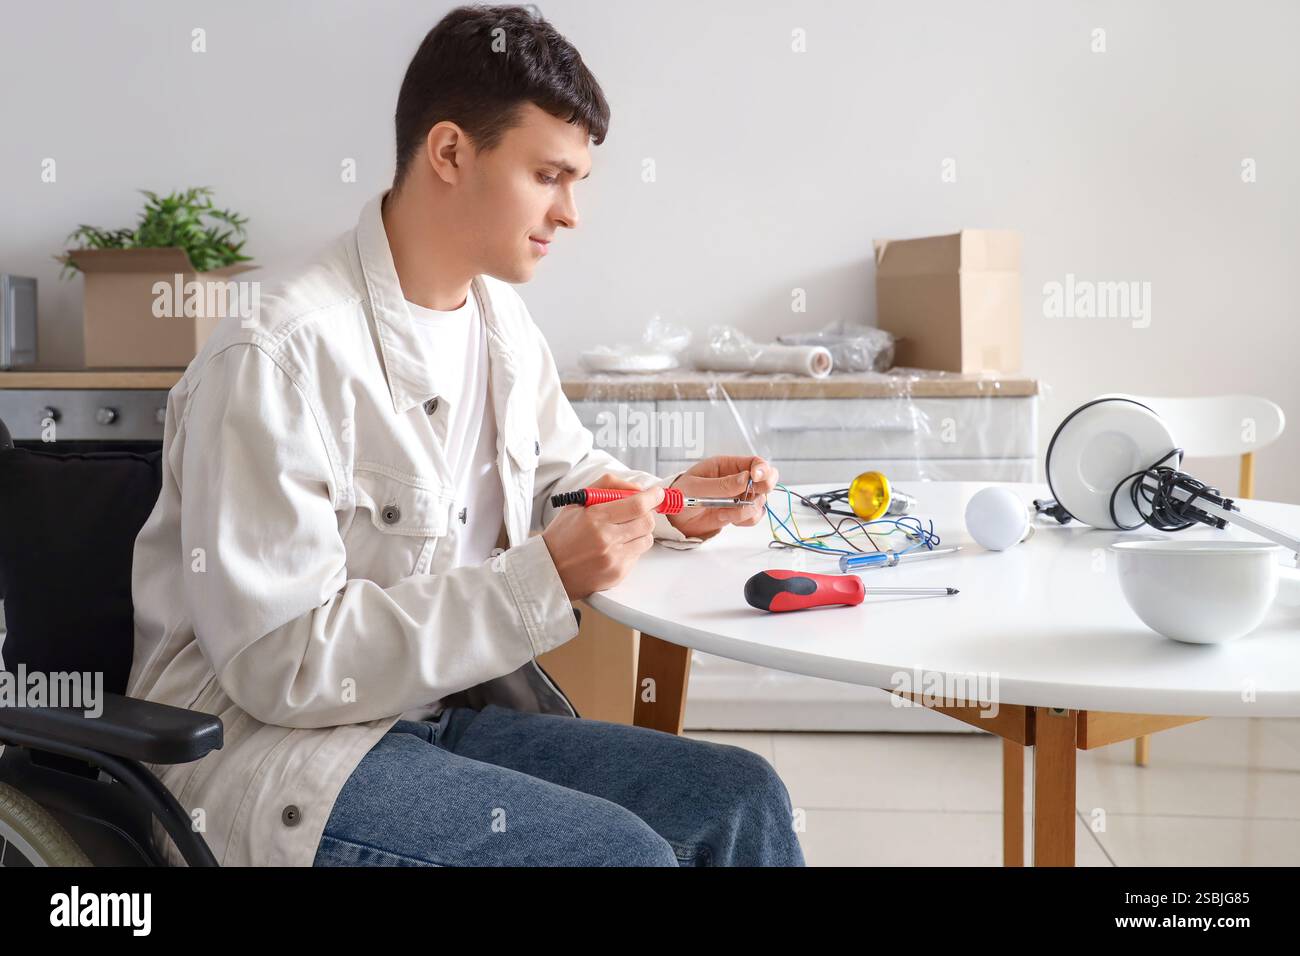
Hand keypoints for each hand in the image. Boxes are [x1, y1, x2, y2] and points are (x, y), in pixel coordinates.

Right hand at [541, 473, 663, 600]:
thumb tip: (638, 488)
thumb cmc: (563, 534)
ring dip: (640, 532)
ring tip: (622, 532)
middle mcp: (606, 538)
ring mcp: (613, 558)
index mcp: (595, 517)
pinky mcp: (618, 574)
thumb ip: (607, 487)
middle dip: (647, 514)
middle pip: (647, 522)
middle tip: (637, 513)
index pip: (637, 504)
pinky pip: (637, 556)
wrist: (548, 570)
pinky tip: (613, 549)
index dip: (653, 497)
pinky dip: (631, 549)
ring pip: (647, 539)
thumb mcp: (577, 502)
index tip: (657, 494)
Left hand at [665, 455, 776, 540]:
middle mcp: (737, 479)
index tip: (756, 477)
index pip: (755, 462)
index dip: (762, 469)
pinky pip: (753, 517)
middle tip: (749, 497)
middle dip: (764, 488)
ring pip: (760, 501)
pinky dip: (744, 520)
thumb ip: (722, 484)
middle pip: (767, 479)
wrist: (674, 518)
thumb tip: (746, 478)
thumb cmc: (680, 495)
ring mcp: (740, 497)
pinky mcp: (739, 513)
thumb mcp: (697, 487)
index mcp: (727, 465)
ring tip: (722, 513)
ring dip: (745, 510)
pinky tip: (726, 518)